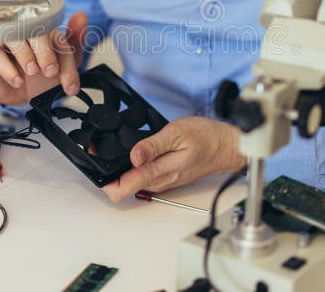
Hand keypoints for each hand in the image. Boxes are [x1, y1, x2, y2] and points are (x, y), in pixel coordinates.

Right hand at [0, 11, 87, 104]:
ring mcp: (8, 44)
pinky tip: (17, 81)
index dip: (66, 62)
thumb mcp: (65, 65)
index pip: (58, 39)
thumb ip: (76, 42)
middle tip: (51, 72)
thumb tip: (81, 16)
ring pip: (13, 38)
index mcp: (47, 34)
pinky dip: (7, 69)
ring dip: (25, 56)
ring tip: (33, 72)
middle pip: (34, 31)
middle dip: (45, 53)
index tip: (70, 84)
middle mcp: (27, 35)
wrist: (23, 96)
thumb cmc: (43, 76)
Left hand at [102, 116, 245, 201]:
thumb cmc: (206, 138)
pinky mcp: (166, 176)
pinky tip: (134, 153)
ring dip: (121, 168)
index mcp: (159, 172)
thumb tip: (133, 156)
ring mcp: (163, 180)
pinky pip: (143, 177)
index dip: (104, 180)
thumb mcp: (177, 133)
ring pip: (132, 182)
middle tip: (100, 150)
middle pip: (123, 187)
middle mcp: (159, 181)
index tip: (97, 163)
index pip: (123, 190)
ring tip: (114, 148)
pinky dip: (134, 167)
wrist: (226, 146)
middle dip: (109, 172)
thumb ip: (153, 146)